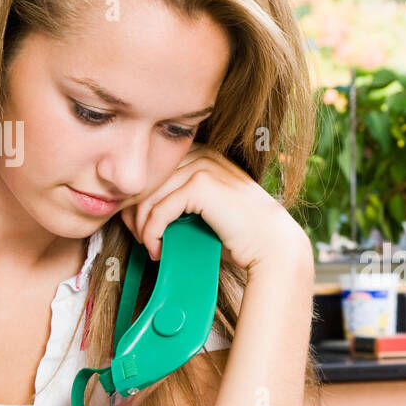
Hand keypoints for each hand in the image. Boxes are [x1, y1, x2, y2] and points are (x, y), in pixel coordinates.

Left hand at [119, 146, 310, 274]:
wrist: (271, 246)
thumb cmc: (240, 236)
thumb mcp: (204, 212)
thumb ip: (177, 203)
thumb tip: (135, 211)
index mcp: (203, 156)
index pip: (155, 171)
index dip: (139, 200)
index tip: (139, 229)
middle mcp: (203, 154)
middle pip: (147, 180)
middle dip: (134, 212)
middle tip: (140, 240)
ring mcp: (203, 166)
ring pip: (149, 196)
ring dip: (141, 226)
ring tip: (149, 247)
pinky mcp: (201, 185)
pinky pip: (159, 210)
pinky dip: (152, 234)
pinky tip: (158, 250)